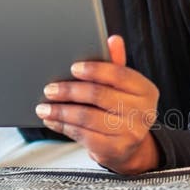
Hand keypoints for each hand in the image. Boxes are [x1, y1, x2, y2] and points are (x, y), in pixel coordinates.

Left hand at [35, 35, 160, 173]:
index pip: (119, 74)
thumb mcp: (123, 88)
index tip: (72, 68)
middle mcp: (143, 112)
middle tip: (49, 89)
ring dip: (61, 111)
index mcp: (146, 90)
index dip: (94, 70)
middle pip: (99, 95)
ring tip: (43, 106)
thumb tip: (113, 39)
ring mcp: (130, 133)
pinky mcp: (115, 150)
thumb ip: (116, 65)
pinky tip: (52, 120)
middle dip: (70, 91)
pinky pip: (83, 135)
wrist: (129, 148)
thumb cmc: (122, 110)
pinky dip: (63, 126)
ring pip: (87, 117)